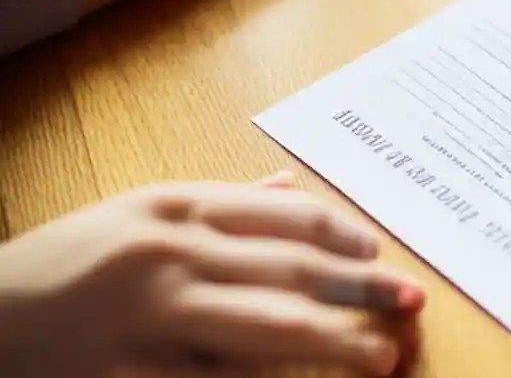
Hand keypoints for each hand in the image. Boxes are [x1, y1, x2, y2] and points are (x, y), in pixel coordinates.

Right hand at [0, 177, 424, 376]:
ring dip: (333, 344)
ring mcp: (150, 318)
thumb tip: (288, 188)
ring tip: (380, 356)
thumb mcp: (134, 211)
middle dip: (360, 289)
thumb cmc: (61, 264)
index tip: (380, 252)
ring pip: (267, 329)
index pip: (284, 216)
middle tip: (411, 301)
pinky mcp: (129, 375)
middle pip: (291, 270)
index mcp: (175, 205)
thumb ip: (217, 203)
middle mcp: (171, 254)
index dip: (344, 234)